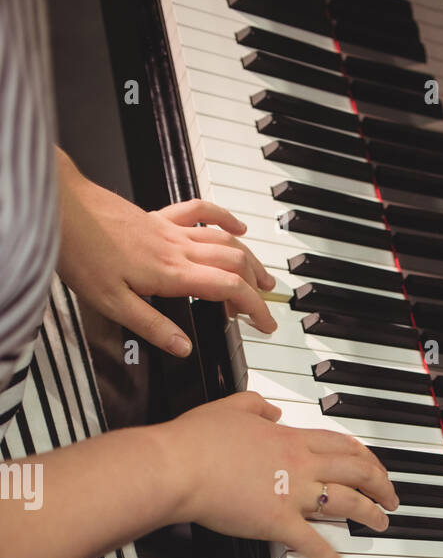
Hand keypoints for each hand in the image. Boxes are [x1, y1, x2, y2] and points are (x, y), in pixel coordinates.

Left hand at [56, 150, 276, 356]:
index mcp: (171, 274)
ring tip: (263, 277)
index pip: (229, 289)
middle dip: (257, 286)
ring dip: (249, 258)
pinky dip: (224, 217)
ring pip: (224, 239)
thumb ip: (152, 327)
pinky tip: (236, 226)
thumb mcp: (114, 304)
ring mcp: (170, 230)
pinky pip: (200, 211)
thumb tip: (184, 348)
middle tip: (265, 308)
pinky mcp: (158, 217)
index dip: (254, 307)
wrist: (61, 210)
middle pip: (234, 263)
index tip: (266, 324)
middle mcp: (177, 249)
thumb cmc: (81, 252)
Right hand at [162, 392, 399, 557]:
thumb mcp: (231, 407)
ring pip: (346, 502)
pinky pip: (313, 543)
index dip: (363, 455)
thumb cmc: (198, 439)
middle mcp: (300, 464)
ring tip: (382, 523)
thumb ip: (257, 407)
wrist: (179, 466)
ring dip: (370, 513)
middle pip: (356, 470)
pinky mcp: (278, 522)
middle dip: (381, 483)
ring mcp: (292, 494)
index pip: (339, 444)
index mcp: (290, 438)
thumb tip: (273, 412)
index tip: (372, 464)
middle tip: (391, 496)